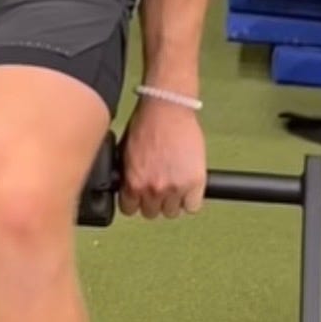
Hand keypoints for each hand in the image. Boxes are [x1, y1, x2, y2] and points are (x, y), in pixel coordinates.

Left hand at [118, 98, 206, 219]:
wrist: (168, 108)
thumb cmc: (147, 123)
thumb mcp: (125, 154)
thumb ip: (128, 175)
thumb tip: (127, 187)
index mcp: (133, 183)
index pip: (129, 210)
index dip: (136, 201)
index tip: (140, 196)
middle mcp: (153, 189)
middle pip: (152, 213)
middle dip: (154, 200)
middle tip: (160, 185)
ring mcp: (175, 187)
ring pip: (173, 212)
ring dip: (173, 200)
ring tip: (174, 183)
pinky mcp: (195, 182)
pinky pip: (193, 206)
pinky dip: (191, 199)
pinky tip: (188, 187)